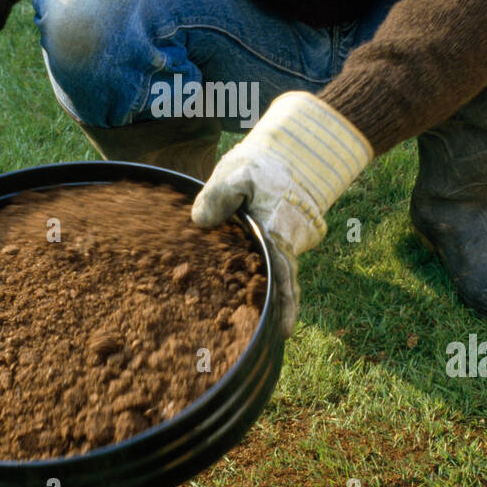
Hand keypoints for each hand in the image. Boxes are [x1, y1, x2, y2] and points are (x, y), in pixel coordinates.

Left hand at [190, 91, 372, 336]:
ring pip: (272, 274)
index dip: (286, 306)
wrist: (287, 151)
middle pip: (278, 284)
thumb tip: (200, 221)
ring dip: (258, 293)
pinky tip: (232, 287)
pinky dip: (255, 276)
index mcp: (279, 233)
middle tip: (251, 336)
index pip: (285, 278)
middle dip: (268, 309)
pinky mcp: (274, 238)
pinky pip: (266, 263)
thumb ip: (219, 196)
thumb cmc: (262, 164)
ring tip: (237, 320)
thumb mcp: (237, 174)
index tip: (284, 331)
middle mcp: (285, 244)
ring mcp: (282, 242)